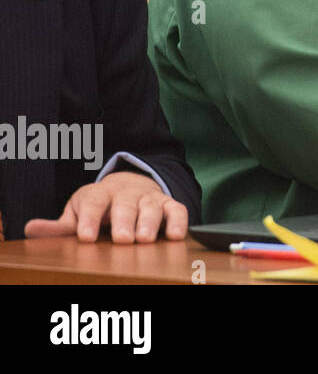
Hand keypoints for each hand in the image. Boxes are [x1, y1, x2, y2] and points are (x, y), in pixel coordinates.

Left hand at [24, 171, 188, 243]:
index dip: (90, 219)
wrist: (130, 186)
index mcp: (100, 193)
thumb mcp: (78, 213)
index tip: (86, 237)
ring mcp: (149, 197)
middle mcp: (127, 192)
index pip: (94, 202)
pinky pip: (177, 210)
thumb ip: (59, 226)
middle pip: (126, 204)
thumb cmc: (100, 207)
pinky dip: (179, 221)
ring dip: (150, 222)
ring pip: (152, 206)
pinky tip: (176, 235)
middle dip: (125, 221)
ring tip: (145, 239)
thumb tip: (30, 229)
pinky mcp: (169, 204)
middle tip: (122, 239)